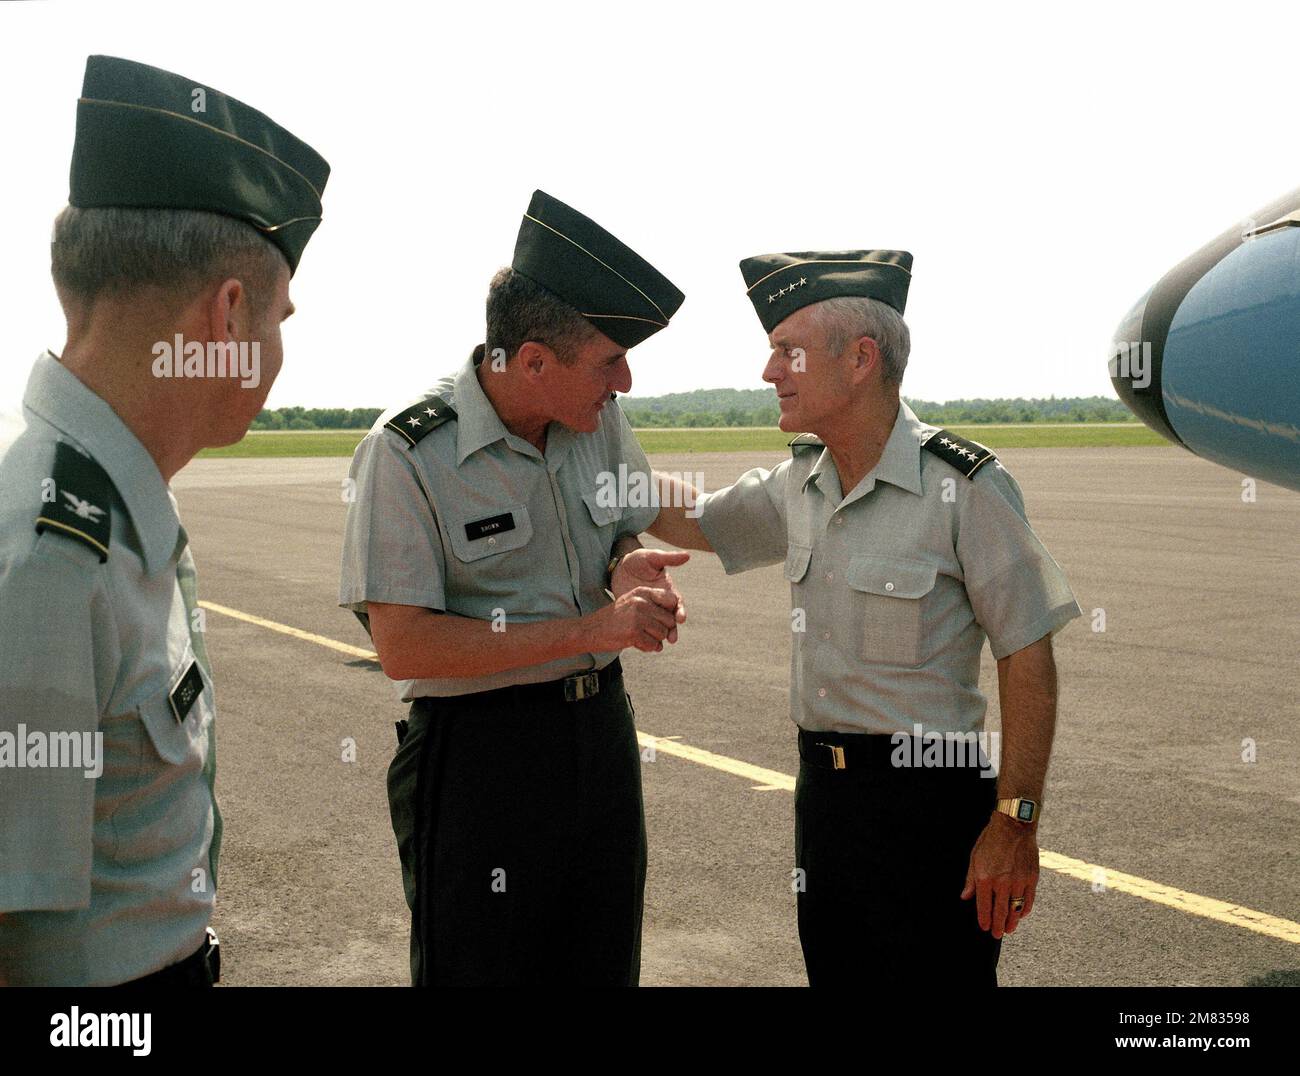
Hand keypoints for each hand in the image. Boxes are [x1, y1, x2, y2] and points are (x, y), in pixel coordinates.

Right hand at [586, 585, 681, 652]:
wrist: (590, 630)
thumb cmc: (615, 619)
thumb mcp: (632, 603)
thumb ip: (653, 607)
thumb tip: (677, 621)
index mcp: (642, 592)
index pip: (671, 600)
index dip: (671, 613)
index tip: (663, 621)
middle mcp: (641, 601)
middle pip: (669, 620)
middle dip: (662, 630)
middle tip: (648, 633)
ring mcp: (637, 616)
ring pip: (662, 634)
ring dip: (654, 640)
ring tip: (640, 638)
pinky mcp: (634, 632)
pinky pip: (653, 645)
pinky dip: (647, 648)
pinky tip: (636, 644)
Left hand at [611, 549, 688, 641]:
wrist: (619, 567)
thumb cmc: (638, 560)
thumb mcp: (652, 557)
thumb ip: (669, 558)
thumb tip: (688, 555)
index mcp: (667, 589)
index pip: (677, 602)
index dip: (681, 610)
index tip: (681, 619)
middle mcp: (661, 602)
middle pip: (670, 618)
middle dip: (673, 628)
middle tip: (672, 638)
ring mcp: (649, 609)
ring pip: (659, 624)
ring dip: (661, 634)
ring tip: (662, 645)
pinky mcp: (638, 614)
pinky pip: (645, 626)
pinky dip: (647, 635)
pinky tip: (646, 643)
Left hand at [960, 813, 1039, 938]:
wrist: (1013, 826)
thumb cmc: (991, 840)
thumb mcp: (974, 858)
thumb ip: (970, 880)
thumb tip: (965, 896)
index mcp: (985, 877)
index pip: (984, 905)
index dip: (984, 919)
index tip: (984, 927)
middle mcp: (1002, 882)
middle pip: (1001, 911)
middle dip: (998, 926)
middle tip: (997, 935)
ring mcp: (1018, 881)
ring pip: (1016, 908)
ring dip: (1012, 921)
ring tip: (1009, 929)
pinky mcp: (1031, 878)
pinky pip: (1029, 899)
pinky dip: (1025, 909)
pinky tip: (1021, 914)